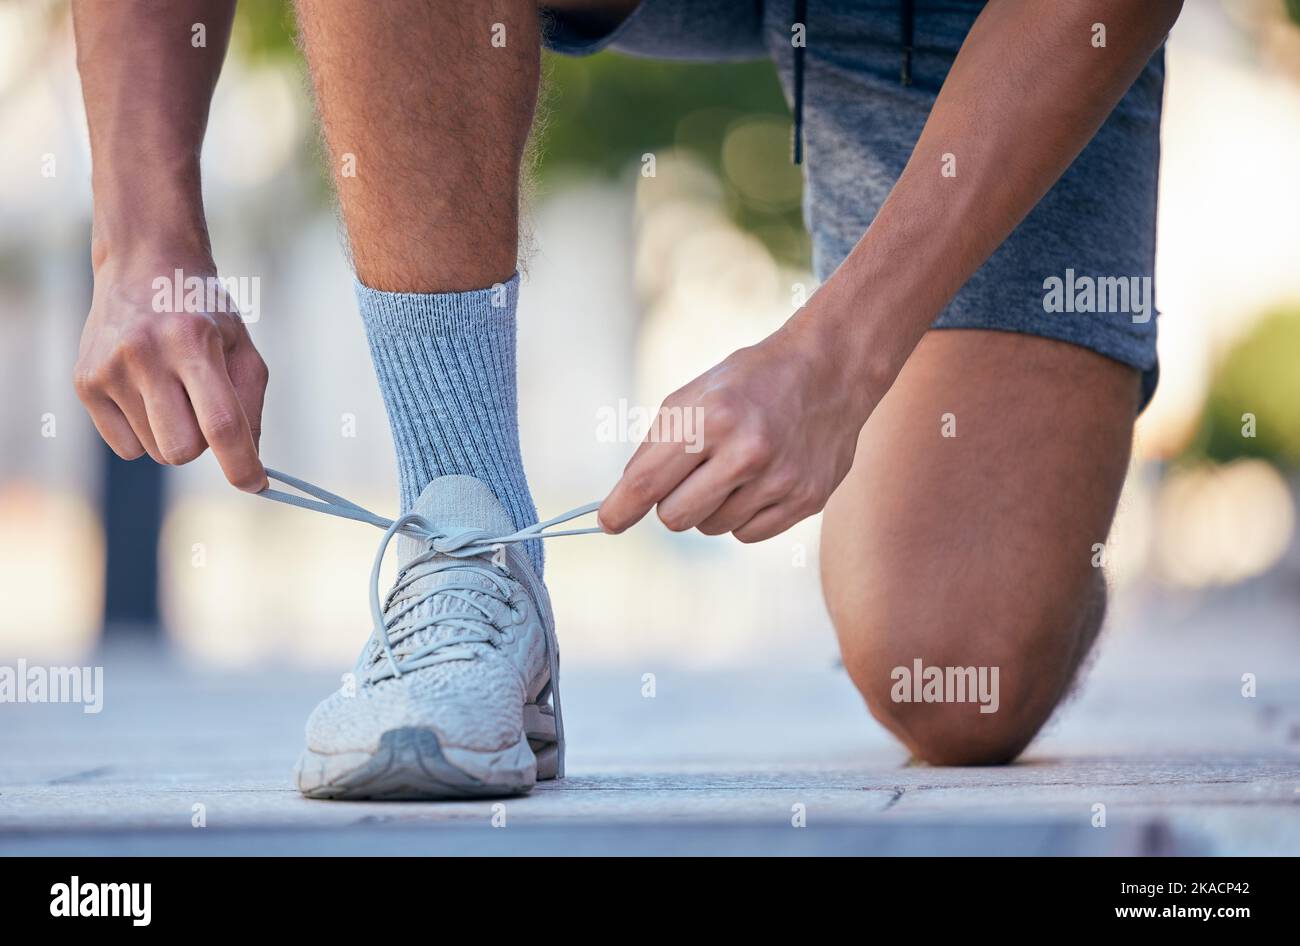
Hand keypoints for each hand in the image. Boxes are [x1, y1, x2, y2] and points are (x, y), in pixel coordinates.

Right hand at [73, 252, 268, 490]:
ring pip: (155, 451)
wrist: (144, 265)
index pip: (221, 423)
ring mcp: (108, 369)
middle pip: (183, 450)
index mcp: (193, 342)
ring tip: (171, 389)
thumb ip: (251, 406)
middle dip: (202, 445)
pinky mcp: (85, 383)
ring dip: (172, 434)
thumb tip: (249, 464)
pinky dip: (144, 433)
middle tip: (203, 409)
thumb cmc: (204, 313)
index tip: (256, 484)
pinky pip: (125, 447)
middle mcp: (145, 354)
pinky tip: (145, 393)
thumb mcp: (242, 347)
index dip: (241, 464)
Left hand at [599, 316, 875, 541]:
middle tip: (687, 476)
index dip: (620, 509)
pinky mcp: (806, 500)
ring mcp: (781, 480)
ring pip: (711, 528)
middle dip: (670, 502)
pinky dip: (742, 515)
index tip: (608, 522)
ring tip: (733, 468)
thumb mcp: (694, 395)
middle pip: (675, 517)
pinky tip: (758, 481)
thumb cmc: (748, 383)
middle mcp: (749, 451)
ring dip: (710, 506)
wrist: (829, 371)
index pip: (648, 483)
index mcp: (713, 417)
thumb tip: (624, 501)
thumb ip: (655, 447)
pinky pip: (747, 534)